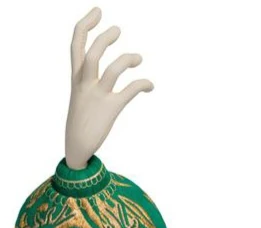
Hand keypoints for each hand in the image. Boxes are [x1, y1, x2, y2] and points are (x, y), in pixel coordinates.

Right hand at [65, 6, 153, 169]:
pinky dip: (142, 84)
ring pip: (112, 70)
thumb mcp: (79, 94)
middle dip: (105, 38)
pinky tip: (150, 85)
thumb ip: (86, 78)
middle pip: (93, 53)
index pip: (77, 44)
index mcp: (76, 77)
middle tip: (118, 30)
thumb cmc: (80, 120)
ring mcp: (97, 97)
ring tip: (139, 58)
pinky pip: (129, 91)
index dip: (86, 25)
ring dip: (127, 60)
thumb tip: (97, 69)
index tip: (98, 13)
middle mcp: (85, 84)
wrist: (76, 148)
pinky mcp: (110, 110)